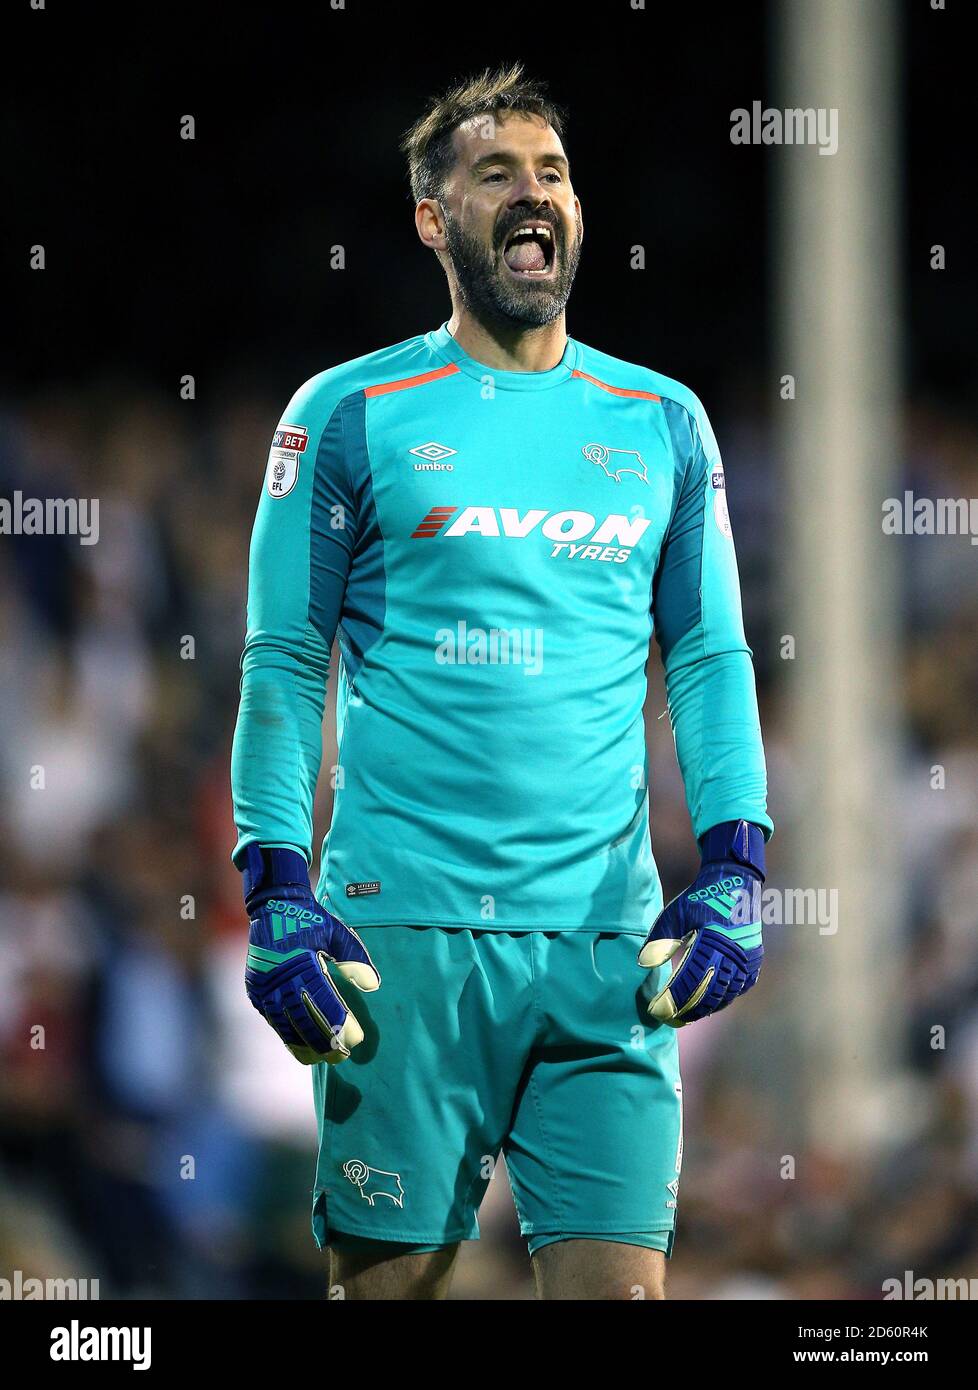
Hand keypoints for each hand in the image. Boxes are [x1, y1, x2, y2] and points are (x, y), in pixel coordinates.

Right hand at [242, 846, 379, 1063]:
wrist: (273, 905)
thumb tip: (373, 985)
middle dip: (323, 1041)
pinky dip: (285, 1033)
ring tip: (321, 1058)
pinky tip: (299, 1046)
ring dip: (303, 1043)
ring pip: (284, 1023)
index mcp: (301, 962)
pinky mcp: (255, 989)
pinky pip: (271, 1018)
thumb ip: (354, 958)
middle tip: (342, 1057)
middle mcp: (279, 976)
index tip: (357, 1039)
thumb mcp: (336, 932)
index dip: (340, 1023)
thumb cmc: (311, 920)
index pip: (324, 1000)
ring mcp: (264, 985)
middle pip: (303, 1017)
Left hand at [639, 820, 764, 1026]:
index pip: (690, 982)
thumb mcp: (676, 913)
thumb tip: (644, 964)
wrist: (735, 882)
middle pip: (709, 995)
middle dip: (688, 1010)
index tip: (657, 1010)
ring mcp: (747, 959)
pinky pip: (740, 988)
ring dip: (706, 1008)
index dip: (673, 1000)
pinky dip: (724, 999)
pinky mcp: (754, 959)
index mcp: (712, 943)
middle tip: (669, 1019)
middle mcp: (733, 955)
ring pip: (726, 995)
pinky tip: (710, 1005)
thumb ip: (661, 939)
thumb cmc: (701, 898)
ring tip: (686, 1016)